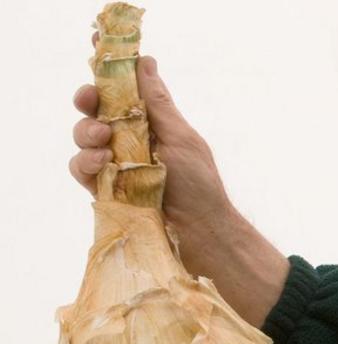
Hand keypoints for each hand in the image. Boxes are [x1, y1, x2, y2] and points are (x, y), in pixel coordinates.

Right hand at [69, 36, 288, 326]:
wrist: (202, 234)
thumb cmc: (200, 187)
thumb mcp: (181, 138)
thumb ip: (157, 104)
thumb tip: (145, 62)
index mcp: (151, 124)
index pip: (121, 93)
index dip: (106, 76)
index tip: (95, 59)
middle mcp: (130, 142)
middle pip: (94, 111)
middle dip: (89, 101)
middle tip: (92, 102)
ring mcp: (115, 166)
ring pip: (83, 138)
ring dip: (87, 133)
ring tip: (105, 143)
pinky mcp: (104, 191)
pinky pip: (80, 169)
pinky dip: (86, 163)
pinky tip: (103, 165)